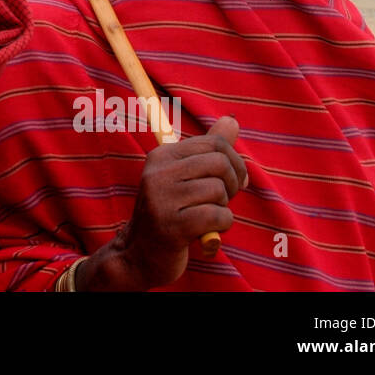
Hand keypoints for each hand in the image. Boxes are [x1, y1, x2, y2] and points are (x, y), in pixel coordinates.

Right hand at [77, 116, 246, 290]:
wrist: (140, 254)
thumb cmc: (171, 211)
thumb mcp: (185, 176)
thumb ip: (209, 149)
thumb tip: (232, 120)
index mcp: (162, 155)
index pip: (214, 143)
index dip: (234, 163)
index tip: (232, 181)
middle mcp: (158, 172)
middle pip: (220, 164)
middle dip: (233, 184)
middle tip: (223, 200)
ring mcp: (162, 199)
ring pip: (219, 191)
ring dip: (223, 208)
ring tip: (207, 217)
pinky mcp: (171, 226)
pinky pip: (217, 216)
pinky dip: (221, 226)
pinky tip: (207, 232)